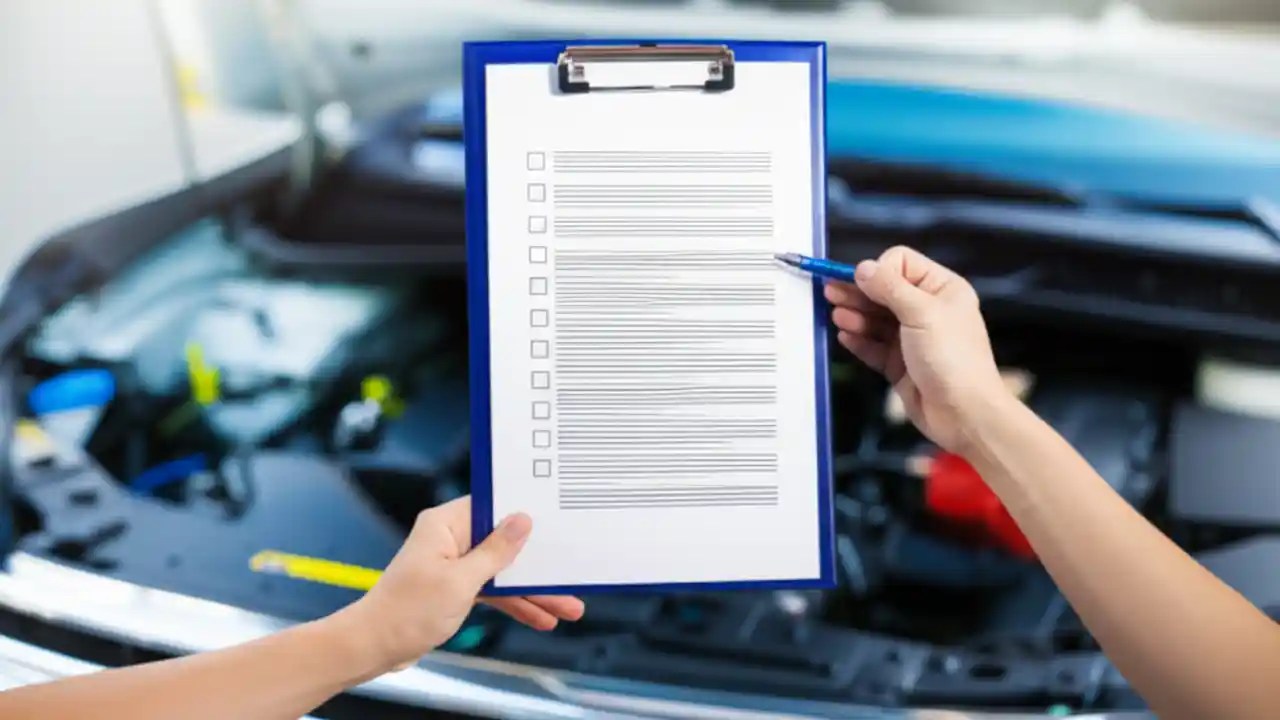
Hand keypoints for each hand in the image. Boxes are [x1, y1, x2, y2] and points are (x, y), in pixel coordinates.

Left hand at [340, 496, 583, 671]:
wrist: (375, 647)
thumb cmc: (406, 611)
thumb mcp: (460, 581)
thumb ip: (495, 551)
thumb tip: (521, 521)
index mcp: (445, 523)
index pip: (492, 506)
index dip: (523, 512)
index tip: (553, 519)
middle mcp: (449, 538)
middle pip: (503, 542)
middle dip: (536, 563)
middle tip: (569, 572)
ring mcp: (454, 563)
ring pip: (503, 570)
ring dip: (532, 590)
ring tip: (565, 607)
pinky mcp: (456, 586)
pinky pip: (494, 588)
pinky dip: (514, 603)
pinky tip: (539, 617)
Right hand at [825, 246, 1007, 454]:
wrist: (965, 414)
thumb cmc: (952, 358)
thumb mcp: (922, 313)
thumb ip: (889, 287)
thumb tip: (862, 268)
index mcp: (941, 289)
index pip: (902, 264)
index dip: (879, 270)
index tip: (861, 283)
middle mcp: (927, 310)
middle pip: (884, 292)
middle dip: (859, 292)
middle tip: (830, 291)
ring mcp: (912, 338)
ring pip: (876, 320)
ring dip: (856, 316)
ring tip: (837, 315)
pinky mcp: (900, 364)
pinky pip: (874, 346)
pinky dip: (859, 340)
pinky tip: (844, 336)